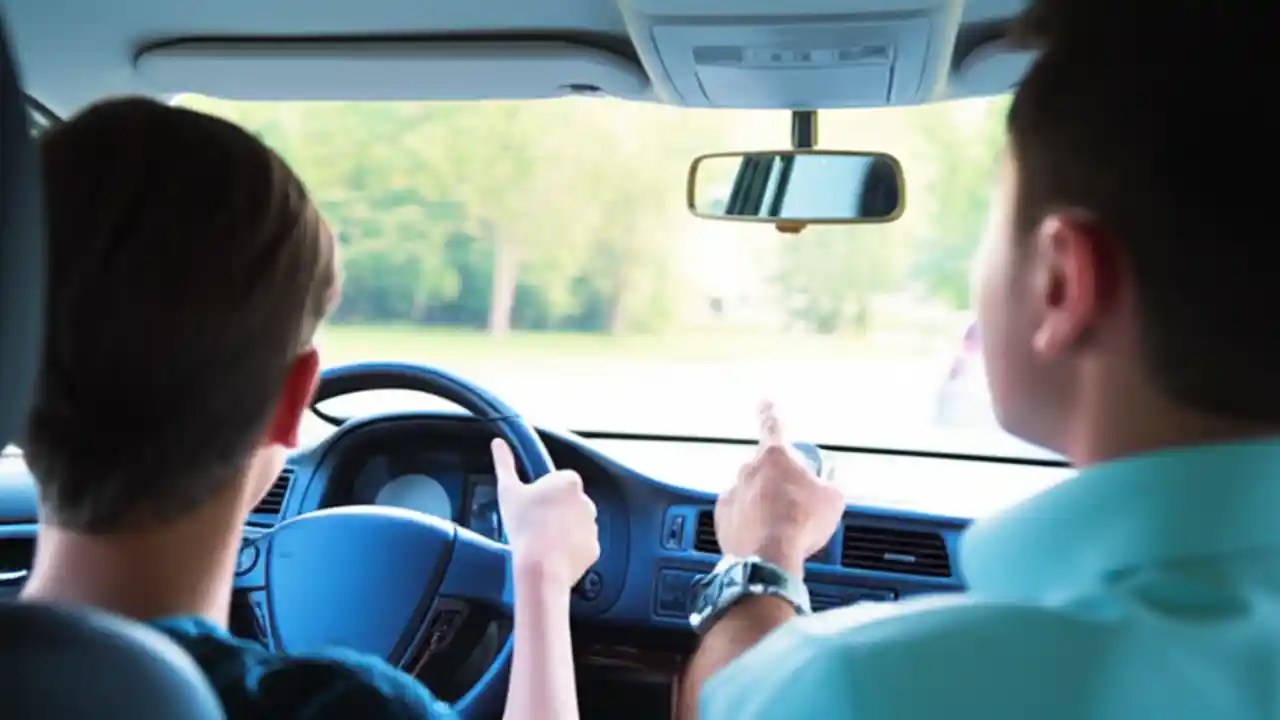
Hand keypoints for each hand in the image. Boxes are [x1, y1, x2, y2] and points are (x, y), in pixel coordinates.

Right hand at [492, 438, 599, 588]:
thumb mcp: (508, 492)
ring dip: (562, 529)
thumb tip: (498, 443)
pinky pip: (581, 544)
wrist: (540, 569)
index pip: (557, 482)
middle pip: (567, 502)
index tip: (531, 507)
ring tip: (542, 542)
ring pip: (574, 523)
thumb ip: (504, 464)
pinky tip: (553, 554)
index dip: (542, 494)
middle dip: (554, 510)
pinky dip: (570, 548)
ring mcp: (592, 525)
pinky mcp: (594, 547)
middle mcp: (586, 500)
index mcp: (568, 481)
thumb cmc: (524, 528)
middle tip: (534, 525)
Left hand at [714, 403, 843, 576]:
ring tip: (780, 526)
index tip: (766, 403)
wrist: (770, 558)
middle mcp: (749, 469)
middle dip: (777, 480)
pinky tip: (763, 535)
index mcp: (775, 457)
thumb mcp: (832, 499)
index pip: (772, 425)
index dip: (771, 412)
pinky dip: (749, 520)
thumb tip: (830, 479)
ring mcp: (733, 492)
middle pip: (764, 466)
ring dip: (762, 502)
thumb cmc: (802, 524)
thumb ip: (830, 482)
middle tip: (793, 502)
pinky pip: (739, 512)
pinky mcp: (722, 516)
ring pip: (750, 491)